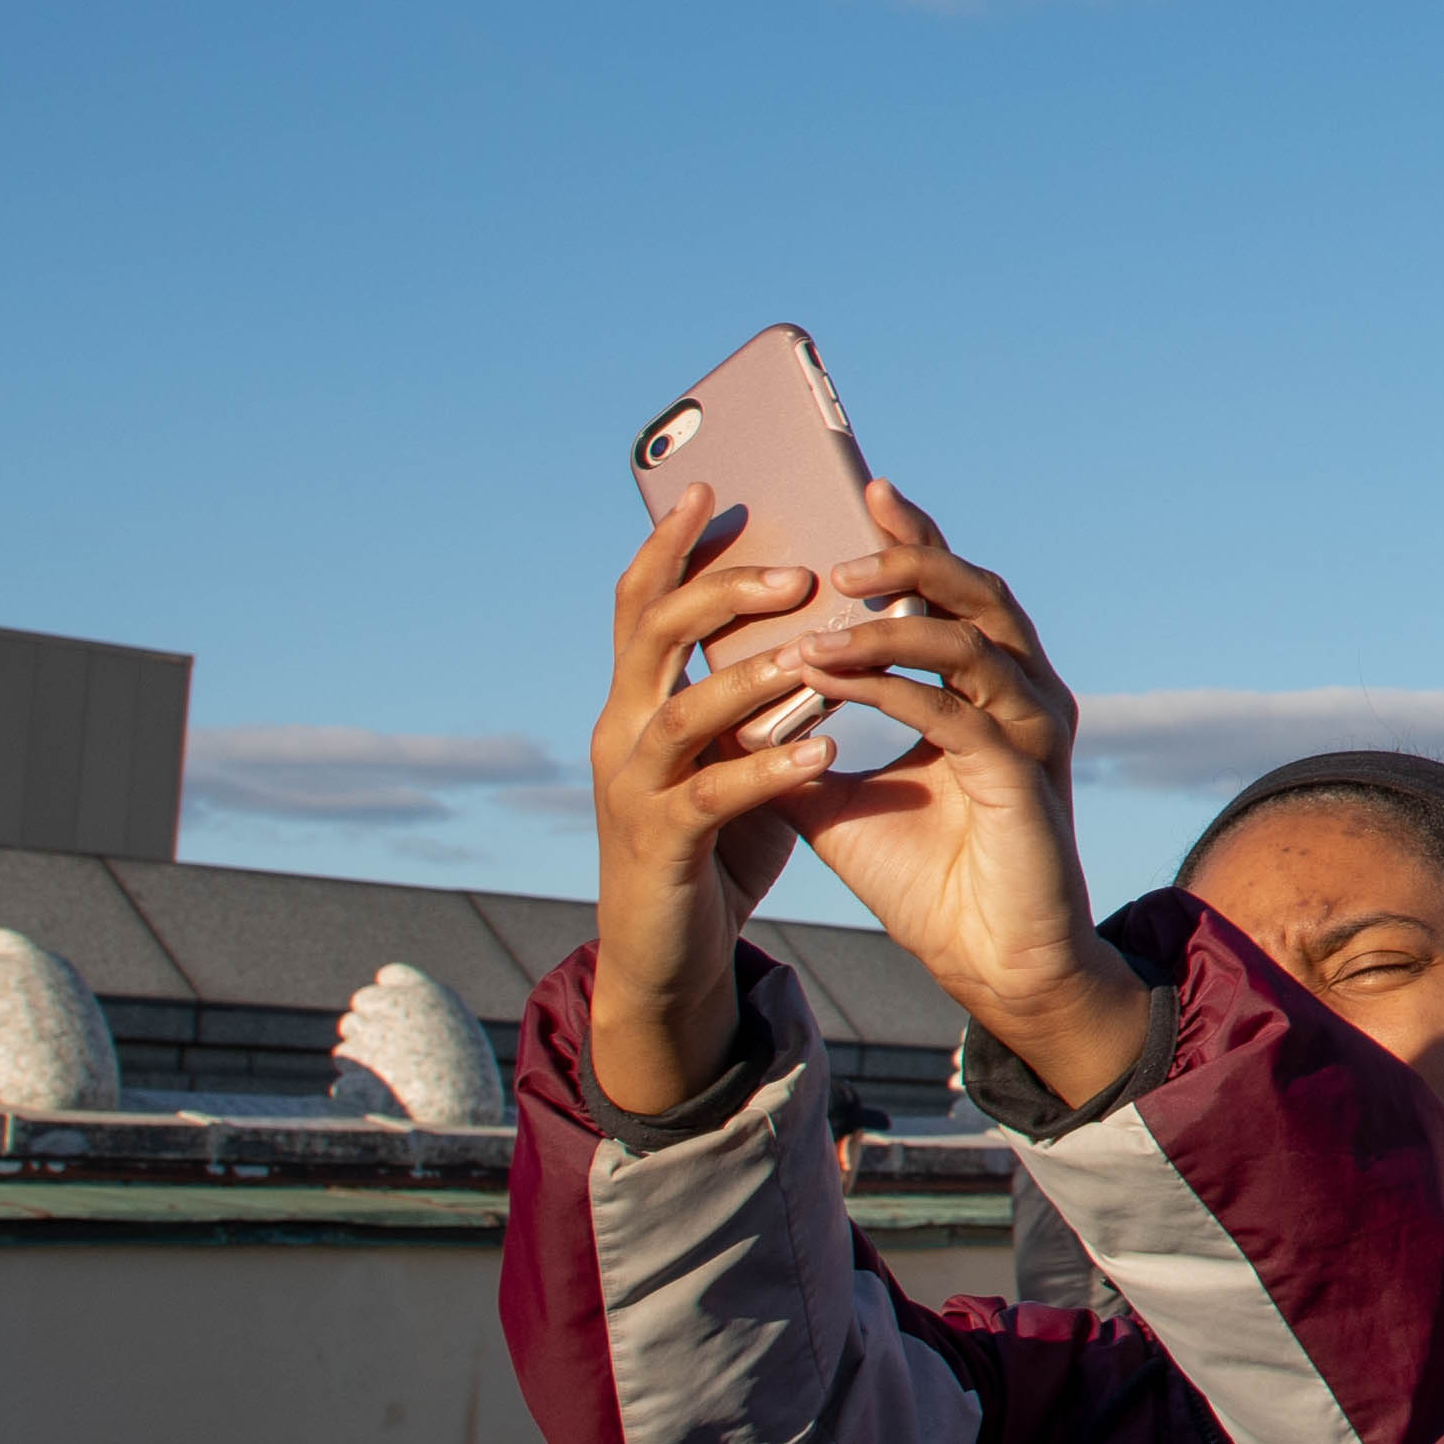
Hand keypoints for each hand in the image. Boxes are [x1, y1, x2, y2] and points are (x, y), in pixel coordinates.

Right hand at [585, 489, 840, 1118]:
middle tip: (797, 572)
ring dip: (749, 677)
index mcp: (637, 702)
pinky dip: (767, 769)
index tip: (712, 486)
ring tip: (813, 653)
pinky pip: (712, 798)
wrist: (665, 957)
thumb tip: (816, 621)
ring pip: (680, 714)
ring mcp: (634, 791)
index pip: (641, 604)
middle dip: (720, 593)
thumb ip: (754, 696)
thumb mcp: (729, 754)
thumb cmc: (711, 845)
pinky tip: (821, 750)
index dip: (670, 545)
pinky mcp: (661, 849)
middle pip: (652, 636)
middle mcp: (622, 733)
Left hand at [760, 485, 1149, 1107]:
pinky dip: (893, 689)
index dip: (912, 537)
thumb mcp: (838, 796)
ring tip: (822, 615)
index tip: (860, 489)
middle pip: (979, 593)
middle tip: (841, 545)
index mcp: (993, 689)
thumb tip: (716, 693)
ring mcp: (1033, 733)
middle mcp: (1026, 696)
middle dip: (910, 557)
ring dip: (891, 621)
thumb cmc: (928, 881)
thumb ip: (796, 736)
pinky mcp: (1023, 778)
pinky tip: (837, 677)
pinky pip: (956, 712)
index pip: (954, 592)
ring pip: (972, 641)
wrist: (989, 965)